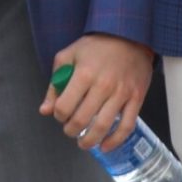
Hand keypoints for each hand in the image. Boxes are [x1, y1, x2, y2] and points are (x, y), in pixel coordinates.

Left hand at [41, 33, 152, 152]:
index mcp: (83, 74)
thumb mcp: (68, 56)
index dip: (58, 116)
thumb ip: (55, 84)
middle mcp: (103, 85)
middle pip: (83, 119)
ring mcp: (121, 93)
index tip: (60, 115)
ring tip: (84, 143)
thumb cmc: (96, 47)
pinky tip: (105, 146)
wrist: (129, 36)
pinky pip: (127, 125)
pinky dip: (115, 140)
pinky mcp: (136, 98)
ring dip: (90, 140)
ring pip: (104, 126)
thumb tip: (45, 110)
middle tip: (70, 131)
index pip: (65, 106)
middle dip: (71, 130)